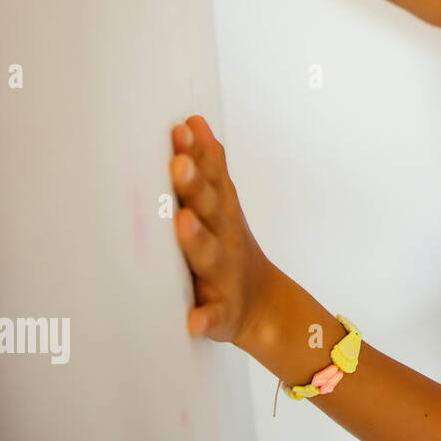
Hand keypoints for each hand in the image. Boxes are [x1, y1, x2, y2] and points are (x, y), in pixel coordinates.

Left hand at [170, 115, 271, 344]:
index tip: (182, 128)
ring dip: (197, 239)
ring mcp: (223, 275)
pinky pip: (212, 316)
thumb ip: (209, 166)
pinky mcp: (220, 313)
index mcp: (221, 213)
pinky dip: (203, 319)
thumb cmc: (230, 247)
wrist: (262, 304)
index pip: (210, 177)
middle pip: (210, 209)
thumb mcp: (224, 203)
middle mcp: (224, 239)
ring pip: (209, 256)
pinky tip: (192, 320)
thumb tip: (193, 120)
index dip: (198, 153)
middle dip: (194, 186)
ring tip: (183, 223)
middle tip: (178, 163)